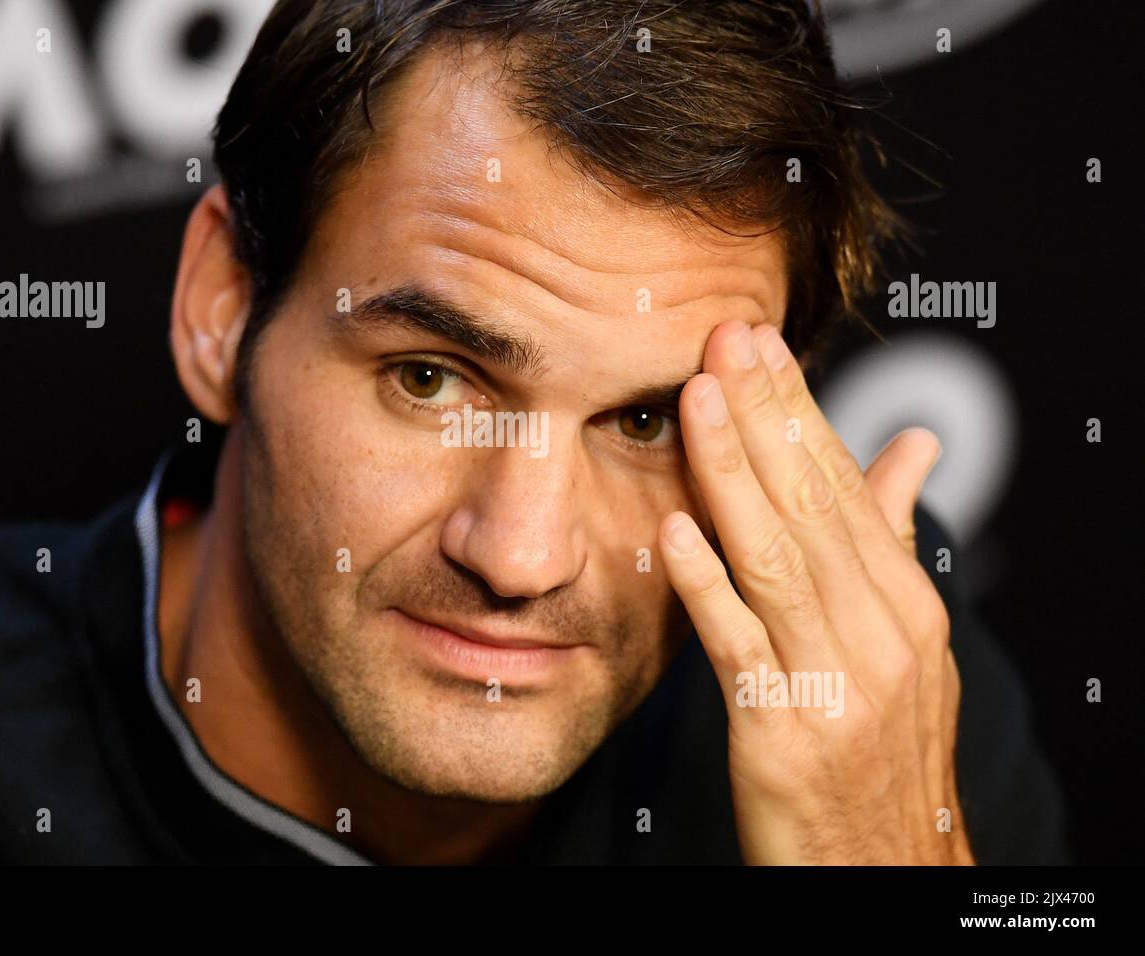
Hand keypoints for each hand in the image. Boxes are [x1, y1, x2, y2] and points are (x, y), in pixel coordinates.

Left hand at [657, 320, 971, 864]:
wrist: (886, 868)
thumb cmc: (881, 743)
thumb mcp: (902, 638)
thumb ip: (887, 538)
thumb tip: (911, 446)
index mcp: (904, 604)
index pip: (844, 486)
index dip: (798, 410)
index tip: (759, 343)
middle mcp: (880, 636)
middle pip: (813, 506)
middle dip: (767, 416)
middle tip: (724, 338)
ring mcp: (835, 685)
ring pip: (778, 561)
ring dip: (734, 476)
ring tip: (698, 402)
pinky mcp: (783, 735)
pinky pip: (741, 649)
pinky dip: (709, 586)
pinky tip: (676, 528)